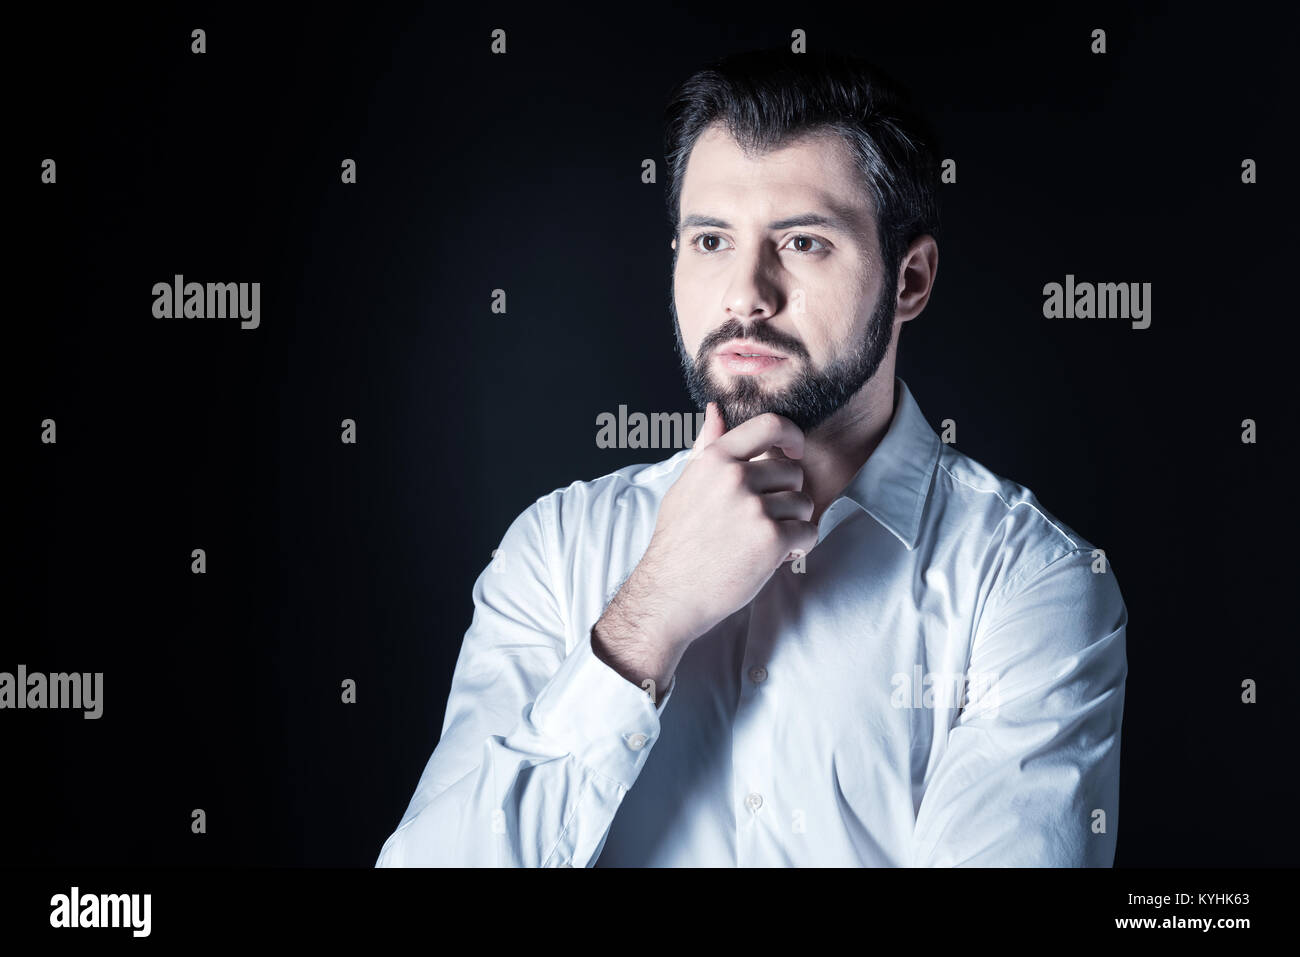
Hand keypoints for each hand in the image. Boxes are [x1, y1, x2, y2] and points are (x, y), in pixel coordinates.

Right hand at [626, 402, 818, 646]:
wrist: (671, 593)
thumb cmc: (678, 541)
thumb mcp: (685, 485)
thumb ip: (706, 447)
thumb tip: (716, 410)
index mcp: (715, 460)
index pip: (769, 425)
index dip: (791, 436)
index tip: (794, 451)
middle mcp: (735, 478)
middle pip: (793, 472)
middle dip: (786, 497)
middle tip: (765, 521)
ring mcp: (754, 508)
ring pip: (803, 503)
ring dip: (793, 524)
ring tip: (765, 541)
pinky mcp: (771, 539)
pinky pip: (809, 532)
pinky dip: (799, 547)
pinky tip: (775, 557)